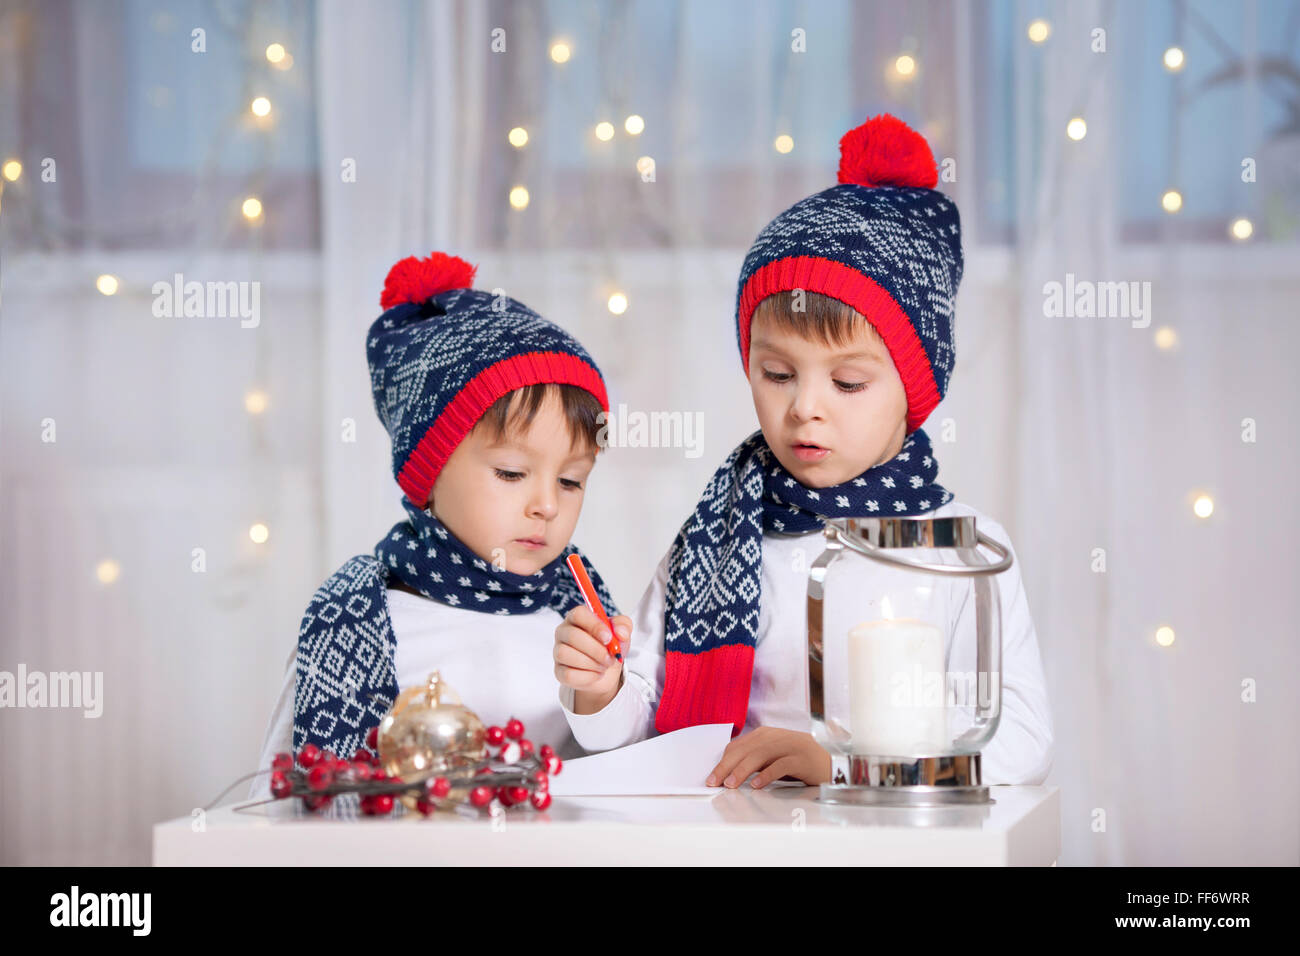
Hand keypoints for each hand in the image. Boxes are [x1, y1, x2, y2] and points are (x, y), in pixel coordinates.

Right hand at [553, 605, 631, 712]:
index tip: (609, 638)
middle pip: (572, 635)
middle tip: (610, 657)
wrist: (606, 670)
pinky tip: (596, 674)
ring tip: (604, 666)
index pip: (578, 614)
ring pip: (566, 654)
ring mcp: (558, 652)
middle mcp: (563, 632)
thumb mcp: (621, 633)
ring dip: (591, 663)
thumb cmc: (609, 647)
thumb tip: (620, 633)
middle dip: (596, 649)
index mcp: (577, 618)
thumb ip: (623, 626)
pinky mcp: (559, 671)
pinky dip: (587, 677)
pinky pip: (568, 674)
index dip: (594, 626)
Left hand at [705, 727, 830, 788]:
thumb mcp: (773, 758)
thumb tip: (728, 771)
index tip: (711, 777)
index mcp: (766, 734)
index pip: (738, 746)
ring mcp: (789, 745)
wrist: (832, 762)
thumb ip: (754, 760)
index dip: (722, 761)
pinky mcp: (801, 758)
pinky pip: (781, 765)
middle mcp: (775, 736)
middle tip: (713, 782)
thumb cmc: (799, 762)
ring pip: (759, 755)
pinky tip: (756, 785)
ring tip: (730, 784)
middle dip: (726, 766)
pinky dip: (767, 775)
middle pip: (745, 750)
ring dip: (742, 770)